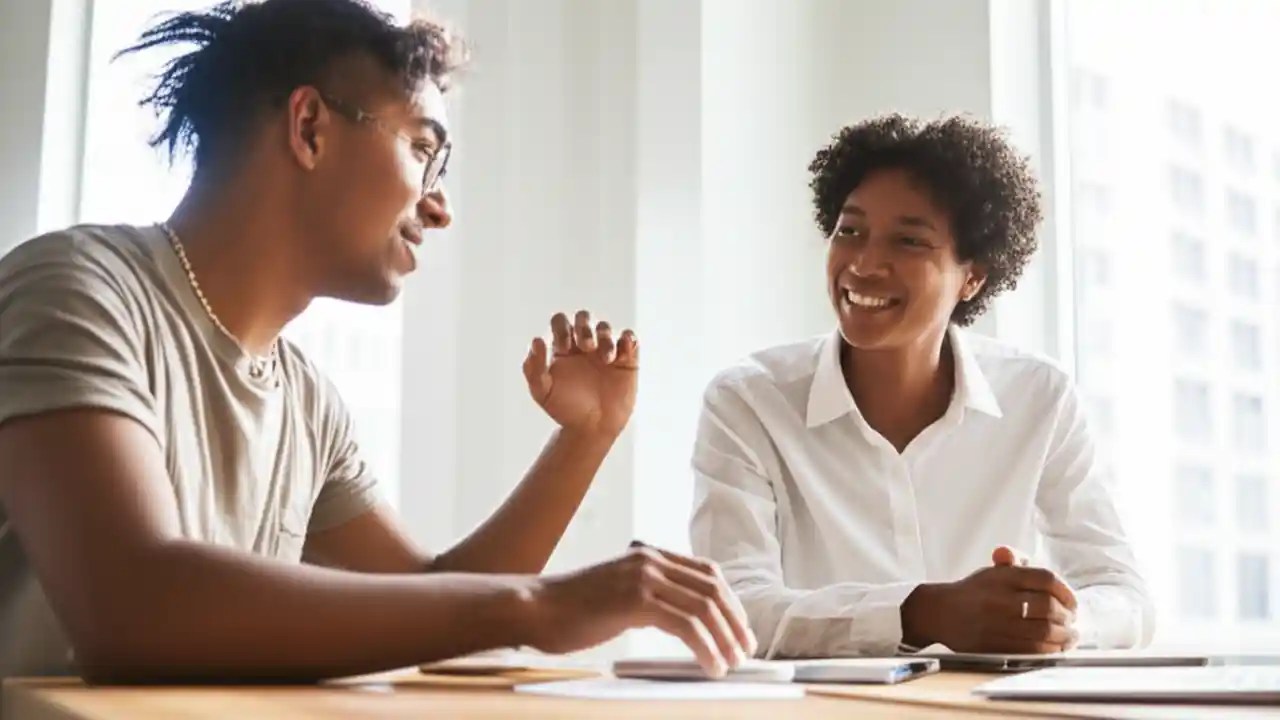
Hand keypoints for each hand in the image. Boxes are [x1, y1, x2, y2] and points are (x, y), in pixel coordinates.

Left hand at [523, 310, 638, 436]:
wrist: (592, 429)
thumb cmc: (565, 411)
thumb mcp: (542, 393)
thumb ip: (533, 368)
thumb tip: (537, 340)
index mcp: (563, 348)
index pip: (560, 322)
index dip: (562, 328)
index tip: (565, 348)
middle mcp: (583, 346)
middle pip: (583, 318)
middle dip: (584, 326)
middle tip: (586, 347)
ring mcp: (605, 352)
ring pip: (605, 327)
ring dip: (605, 337)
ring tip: (606, 359)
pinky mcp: (626, 361)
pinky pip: (630, 339)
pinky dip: (628, 339)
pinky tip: (621, 355)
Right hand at [524, 545, 756, 677]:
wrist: (536, 608)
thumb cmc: (571, 608)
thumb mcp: (615, 590)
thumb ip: (645, 592)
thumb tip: (675, 615)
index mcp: (648, 554)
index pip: (706, 571)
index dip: (730, 600)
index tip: (738, 628)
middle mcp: (650, 560)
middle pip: (712, 587)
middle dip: (735, 621)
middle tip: (744, 650)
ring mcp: (643, 577)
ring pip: (704, 606)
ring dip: (725, 638)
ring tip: (730, 664)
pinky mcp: (636, 601)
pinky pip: (686, 624)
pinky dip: (705, 648)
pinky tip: (709, 666)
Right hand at [902, 550, 1078, 652]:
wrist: (940, 613)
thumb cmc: (972, 593)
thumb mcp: (991, 573)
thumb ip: (1015, 564)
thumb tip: (1030, 561)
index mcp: (1002, 576)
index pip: (1045, 579)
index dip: (1066, 591)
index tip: (1072, 601)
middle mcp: (999, 598)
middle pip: (1048, 606)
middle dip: (1067, 616)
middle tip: (1073, 621)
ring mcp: (996, 623)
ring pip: (1043, 631)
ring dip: (1063, 636)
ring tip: (1070, 636)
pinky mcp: (994, 644)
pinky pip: (1030, 649)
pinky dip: (1049, 650)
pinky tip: (1056, 648)